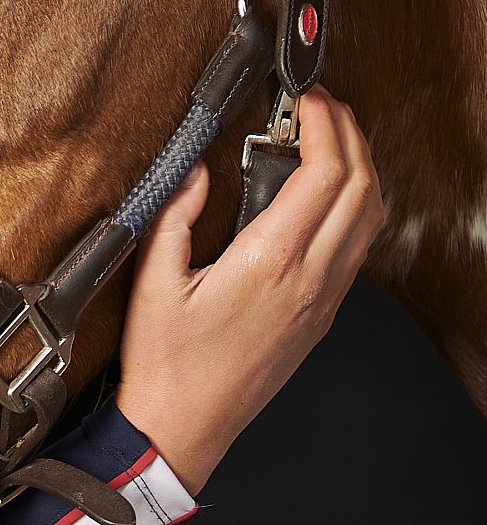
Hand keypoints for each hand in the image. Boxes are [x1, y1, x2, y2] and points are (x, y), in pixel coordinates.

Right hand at [115, 86, 383, 494]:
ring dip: (362, 168)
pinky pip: (359, 249)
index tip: (306, 98)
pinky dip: (357, 205)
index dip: (324, 124)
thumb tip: (194, 172)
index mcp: (269, 262)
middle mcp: (309, 280)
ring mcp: (323, 300)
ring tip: (332, 139)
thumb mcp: (151, 280)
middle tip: (323, 105)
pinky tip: (329, 194)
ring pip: (372, 219)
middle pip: (364, 189)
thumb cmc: (166, 362)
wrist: (184, 426)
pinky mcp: (323, 317)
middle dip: (351, 133)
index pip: (324, 175)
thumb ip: (174, 216)